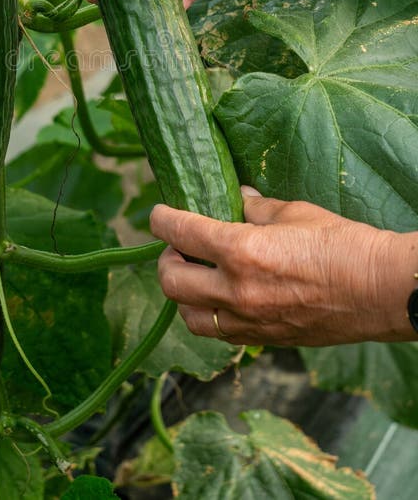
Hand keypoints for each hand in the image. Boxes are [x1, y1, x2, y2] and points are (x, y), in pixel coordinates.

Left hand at [149, 187, 417, 345]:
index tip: (158, 214)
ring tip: (196, 274)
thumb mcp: (293, 212)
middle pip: (170, 280)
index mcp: (240, 251)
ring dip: (183, 293)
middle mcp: (235, 290)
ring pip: (188, 316)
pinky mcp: (263, 340)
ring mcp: (248, 321)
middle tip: (179, 245)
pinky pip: (218, 334)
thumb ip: (255, 208)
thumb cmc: (341, 244)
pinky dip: (208, 314)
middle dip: (166, 259)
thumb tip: (235, 200)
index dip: (161, 220)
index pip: (180, 232)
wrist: (381, 291)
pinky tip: (221, 297)